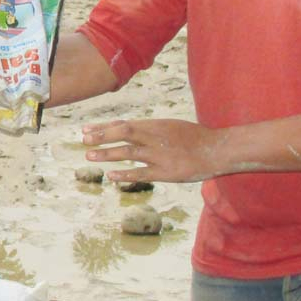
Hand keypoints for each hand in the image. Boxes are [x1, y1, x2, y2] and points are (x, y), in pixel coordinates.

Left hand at [82, 119, 227, 182]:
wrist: (217, 150)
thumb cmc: (193, 137)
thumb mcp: (169, 126)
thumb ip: (148, 128)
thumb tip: (124, 128)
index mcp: (156, 125)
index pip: (125, 124)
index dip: (104, 127)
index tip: (86, 130)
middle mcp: (156, 137)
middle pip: (124, 134)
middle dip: (102, 136)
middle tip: (84, 140)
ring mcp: (161, 155)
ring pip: (129, 153)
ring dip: (108, 154)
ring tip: (90, 156)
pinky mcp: (167, 173)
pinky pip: (142, 173)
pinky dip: (126, 174)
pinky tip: (111, 176)